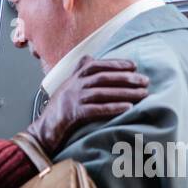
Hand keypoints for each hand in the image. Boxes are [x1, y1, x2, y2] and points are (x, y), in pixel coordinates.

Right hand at [27, 56, 148, 153]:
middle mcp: (73, 86)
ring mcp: (73, 99)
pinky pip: (97, 109)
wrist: (43, 130)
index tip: (134, 66)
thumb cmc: (58, 109)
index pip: (97, 65)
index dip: (116, 64)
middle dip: (126, 78)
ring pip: (103, 92)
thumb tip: (89, 57)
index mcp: (73, 78)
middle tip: (145, 81)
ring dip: (125, 93)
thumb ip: (78, 71)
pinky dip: (113, 108)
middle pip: (103, 77)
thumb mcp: (66, 86)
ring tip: (143, 94)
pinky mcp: (73, 114)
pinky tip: (127, 108)